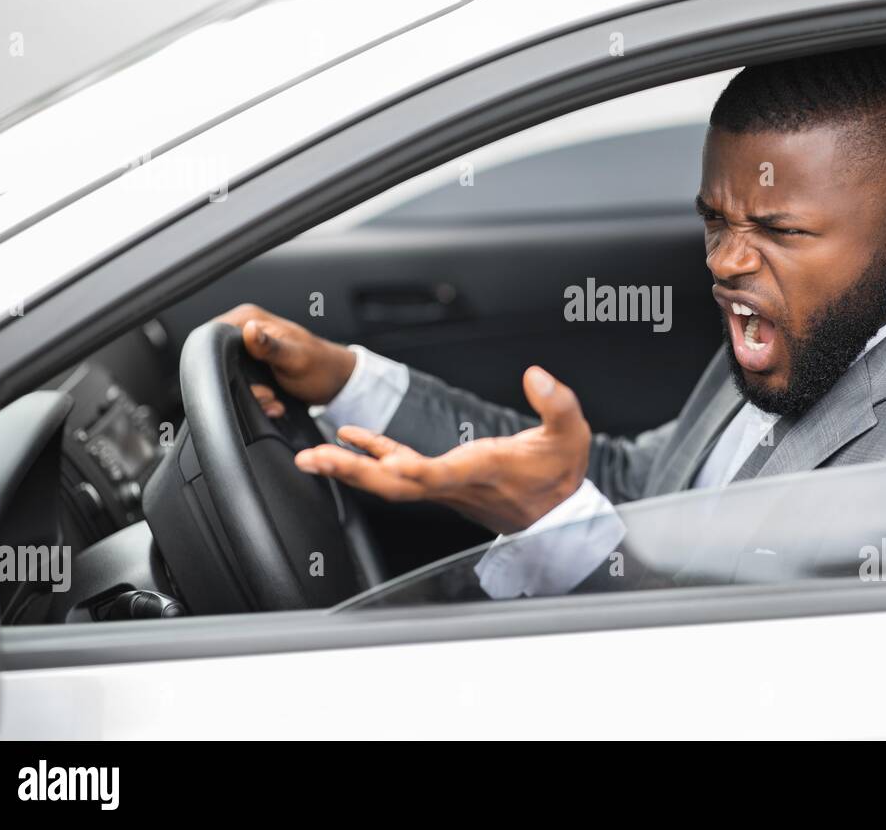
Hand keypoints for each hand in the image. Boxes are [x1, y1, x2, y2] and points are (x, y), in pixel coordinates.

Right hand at [214, 304, 356, 408]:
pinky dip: (255, 399)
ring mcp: (246, 349)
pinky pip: (240, 385)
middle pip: (217, 362)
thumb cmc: (322, 367)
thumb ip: (271, 346)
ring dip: (250, 396)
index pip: (212, 337)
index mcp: (249, 318)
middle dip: (240, 385)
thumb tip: (249, 330)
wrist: (336, 382)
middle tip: (268, 394)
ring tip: (274, 399)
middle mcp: (244, 330)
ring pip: (228, 378)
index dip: (221, 363)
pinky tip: (273, 402)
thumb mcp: (295, 358)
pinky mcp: (250, 367)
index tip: (248, 379)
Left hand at [293, 366, 590, 533]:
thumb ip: (557, 402)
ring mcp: (445, 486)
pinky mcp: (442, 480)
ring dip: (350, 468)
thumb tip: (535, 374)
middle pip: (397, 485)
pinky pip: (398, 470)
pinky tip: (350, 438)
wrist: (557, 511)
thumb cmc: (560, 471)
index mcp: (486, 469)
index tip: (389, 462)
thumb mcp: (571, 432)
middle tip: (314, 460)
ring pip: (390, 482)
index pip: (444, 474)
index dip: (416, 469)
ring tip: (314, 455)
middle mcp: (457, 482)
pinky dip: (371, 455)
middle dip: (353, 473)